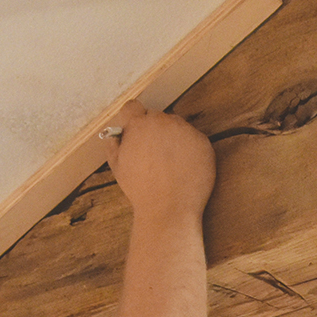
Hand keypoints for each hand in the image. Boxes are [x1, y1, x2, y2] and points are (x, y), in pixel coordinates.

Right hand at [106, 100, 214, 220]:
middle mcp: (163, 121)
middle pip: (157, 117)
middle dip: (154, 131)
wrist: (169, 209)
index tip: (136, 132)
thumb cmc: (141, 189)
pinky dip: (190, 149)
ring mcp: (185, 130)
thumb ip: (113, 144)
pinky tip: (184, 167)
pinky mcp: (203, 141)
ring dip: (173, 138)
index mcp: (139, 124)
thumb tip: (114, 134)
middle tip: (154, 154)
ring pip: (177, 127)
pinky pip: (194, 139)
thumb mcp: (117, 166)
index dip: (133, 119)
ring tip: (170, 164)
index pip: (132, 107)